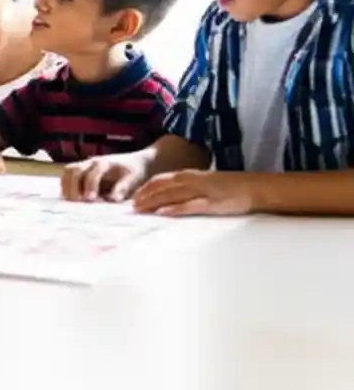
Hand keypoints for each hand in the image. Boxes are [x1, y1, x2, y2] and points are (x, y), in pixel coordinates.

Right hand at [61, 153, 149, 201]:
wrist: (135, 162)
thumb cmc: (134, 171)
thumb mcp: (133, 179)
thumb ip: (122, 188)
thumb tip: (112, 200)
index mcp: (104, 163)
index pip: (92, 174)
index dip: (90, 186)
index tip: (90, 200)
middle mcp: (91, 162)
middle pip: (74, 170)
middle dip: (73, 186)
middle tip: (76, 202)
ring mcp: (85, 165)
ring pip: (68, 171)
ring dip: (66, 186)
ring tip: (70, 201)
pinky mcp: (81, 171)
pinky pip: (67, 176)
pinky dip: (65, 186)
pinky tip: (69, 198)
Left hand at [132, 170, 256, 215]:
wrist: (257, 187)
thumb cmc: (233, 187)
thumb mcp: (208, 184)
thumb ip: (191, 188)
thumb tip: (174, 197)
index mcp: (193, 175)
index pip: (163, 179)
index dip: (147, 187)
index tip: (135, 196)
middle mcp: (194, 181)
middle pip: (163, 186)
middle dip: (145, 195)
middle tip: (131, 205)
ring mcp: (202, 191)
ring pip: (172, 195)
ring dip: (154, 201)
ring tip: (139, 209)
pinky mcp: (212, 203)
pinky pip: (190, 206)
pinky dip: (175, 209)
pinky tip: (163, 213)